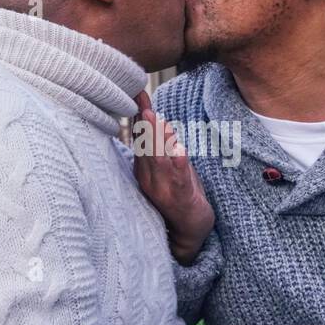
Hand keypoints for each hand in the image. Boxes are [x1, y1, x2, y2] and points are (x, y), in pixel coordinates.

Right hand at [131, 91, 214, 263]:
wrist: (189, 233)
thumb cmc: (178, 196)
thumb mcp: (164, 168)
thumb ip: (156, 144)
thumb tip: (148, 115)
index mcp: (144, 168)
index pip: (139, 137)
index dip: (138, 114)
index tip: (135, 91)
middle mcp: (149, 177)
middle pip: (145, 145)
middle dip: (143, 121)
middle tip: (140, 98)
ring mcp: (163, 189)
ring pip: (159, 160)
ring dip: (157, 139)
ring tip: (156, 119)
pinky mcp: (180, 199)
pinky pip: (178, 179)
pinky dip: (178, 164)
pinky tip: (179, 150)